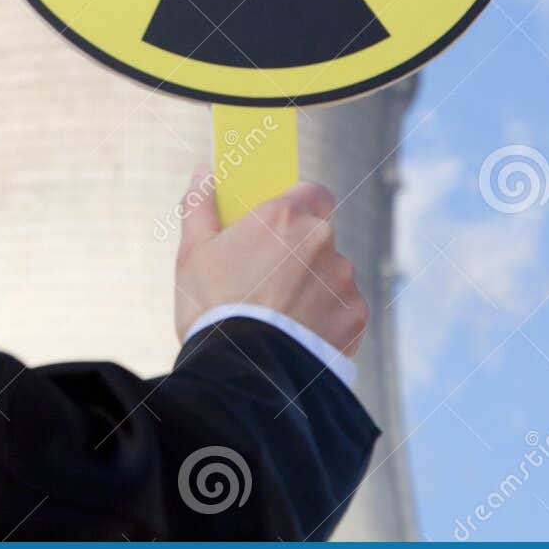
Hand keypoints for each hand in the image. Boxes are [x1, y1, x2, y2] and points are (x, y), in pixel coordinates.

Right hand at [174, 170, 367, 357]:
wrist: (243, 375)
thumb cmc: (211, 309)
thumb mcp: (192, 254)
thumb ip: (199, 206)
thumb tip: (202, 174)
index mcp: (282, 216)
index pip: (311, 192)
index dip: (298, 206)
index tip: (280, 225)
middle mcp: (320, 239)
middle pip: (320, 236)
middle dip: (301, 253)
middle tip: (268, 280)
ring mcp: (342, 278)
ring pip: (332, 274)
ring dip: (315, 287)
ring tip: (280, 318)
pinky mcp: (356, 315)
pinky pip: (343, 309)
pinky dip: (327, 319)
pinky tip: (297, 336)